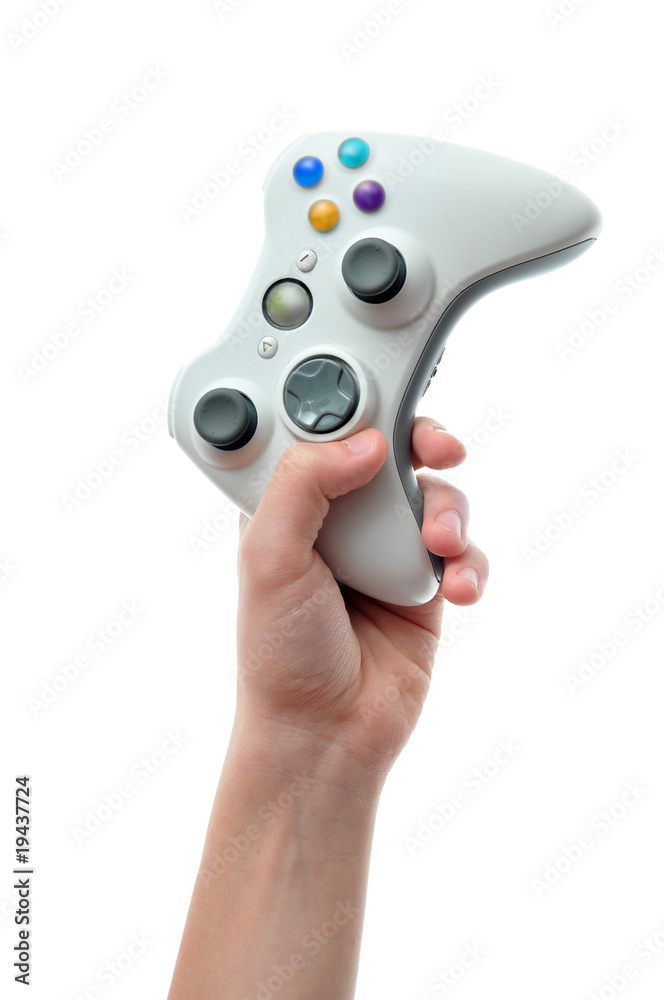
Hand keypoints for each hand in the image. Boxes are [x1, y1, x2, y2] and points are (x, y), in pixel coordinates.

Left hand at [235, 418, 488, 781]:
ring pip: (437, 494)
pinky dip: (469, 561)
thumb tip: (367, 442)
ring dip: (450, 510)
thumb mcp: (267, 557)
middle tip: (439, 447)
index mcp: (290, 502)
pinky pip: (465, 550)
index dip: (355, 409)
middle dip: (422, 441)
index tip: (381, 403)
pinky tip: (459, 587)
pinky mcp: (426, 582)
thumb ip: (303, 485)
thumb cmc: (280, 653)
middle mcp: (341, 517)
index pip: (326, 431)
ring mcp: (388, 548)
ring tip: (441, 546)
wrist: (324, 735)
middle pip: (393, 449)